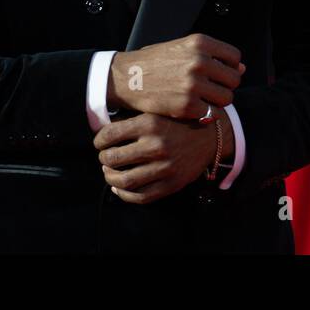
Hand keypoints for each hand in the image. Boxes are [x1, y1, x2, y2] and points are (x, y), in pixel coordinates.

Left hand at [92, 109, 232, 204]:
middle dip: (103, 160)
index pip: (109, 135)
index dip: (98, 141)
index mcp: (149, 123)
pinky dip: (124, 195)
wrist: (211, 136)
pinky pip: (141, 196)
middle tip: (105, 158)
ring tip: (110, 172)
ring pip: (124, 181)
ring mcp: (164, 167)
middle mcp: (156, 145)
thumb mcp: (156, 112)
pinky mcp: (172, 184)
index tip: (99, 143)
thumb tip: (102, 131)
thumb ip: (132, 119)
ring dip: (110, 178)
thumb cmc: (177, 122)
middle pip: (113, 159)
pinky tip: (120, 188)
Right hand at [108, 34, 245, 121]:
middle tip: (210, 90)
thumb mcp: (182, 48)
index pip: (235, 57)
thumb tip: (242, 68)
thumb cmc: (154, 62)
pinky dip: (204, 114)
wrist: (126, 77)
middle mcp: (199, 61)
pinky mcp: (187, 105)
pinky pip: (211, 113)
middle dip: (225, 86)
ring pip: (226, 98)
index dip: (230, 67)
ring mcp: (194, 84)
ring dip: (217, 102)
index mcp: (199, 42)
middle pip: (234, 79)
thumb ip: (211, 56)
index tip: (218, 74)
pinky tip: (191, 109)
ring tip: (202, 99)